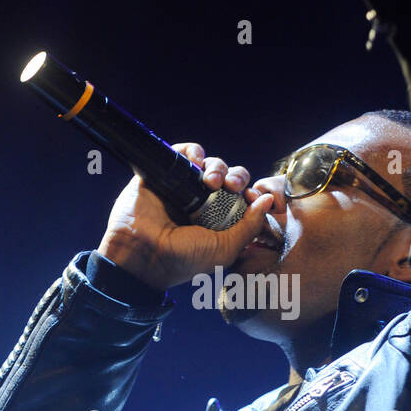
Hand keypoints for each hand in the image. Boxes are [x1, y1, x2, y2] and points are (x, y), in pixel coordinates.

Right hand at [97, 142, 275, 291]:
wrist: (143, 252)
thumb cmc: (184, 259)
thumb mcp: (226, 249)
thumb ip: (250, 226)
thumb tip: (267, 200)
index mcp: (219, 222)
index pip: (243, 199)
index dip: (251, 194)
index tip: (254, 197)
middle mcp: (203, 204)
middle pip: (230, 178)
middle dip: (236, 177)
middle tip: (231, 187)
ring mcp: (183, 188)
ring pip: (210, 165)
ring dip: (217, 167)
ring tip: (210, 180)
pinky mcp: (164, 175)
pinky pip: (183, 154)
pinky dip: (193, 151)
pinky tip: (196, 160)